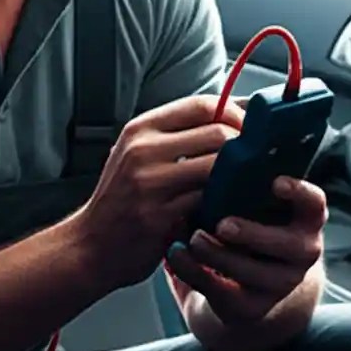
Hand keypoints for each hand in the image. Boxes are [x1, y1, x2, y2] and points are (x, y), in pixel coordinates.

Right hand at [74, 95, 244, 289]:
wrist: (90, 247)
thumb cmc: (122, 200)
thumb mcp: (137, 156)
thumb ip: (175, 137)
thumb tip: (228, 115)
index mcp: (141, 129)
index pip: (201, 104)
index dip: (235, 113)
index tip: (251, 129)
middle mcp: (143, 150)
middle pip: (216, 133)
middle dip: (245, 146)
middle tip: (260, 161)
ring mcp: (150, 183)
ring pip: (218, 167)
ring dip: (242, 176)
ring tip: (253, 183)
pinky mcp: (161, 216)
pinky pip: (210, 201)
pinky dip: (228, 203)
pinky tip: (236, 207)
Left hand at [166, 176, 327, 325]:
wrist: (250, 289)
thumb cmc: (249, 232)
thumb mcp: (256, 210)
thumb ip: (243, 189)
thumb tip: (202, 162)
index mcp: (305, 220)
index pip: (314, 203)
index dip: (299, 192)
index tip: (275, 182)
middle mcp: (301, 253)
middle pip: (287, 245)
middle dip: (253, 234)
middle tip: (223, 225)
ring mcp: (279, 284)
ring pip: (252, 272)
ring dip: (218, 254)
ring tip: (195, 238)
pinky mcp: (251, 307)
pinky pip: (220, 290)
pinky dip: (193, 270)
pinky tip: (175, 253)